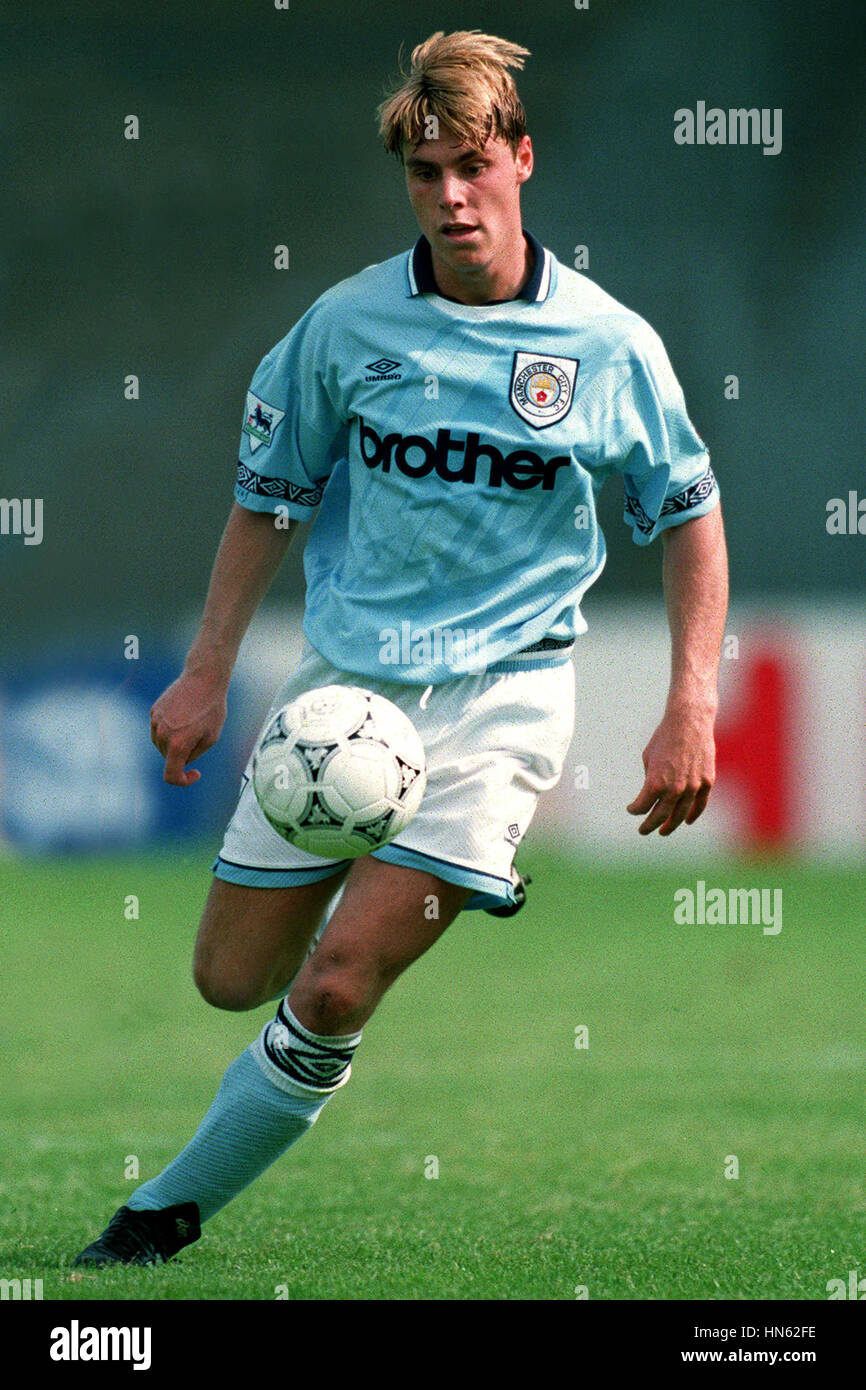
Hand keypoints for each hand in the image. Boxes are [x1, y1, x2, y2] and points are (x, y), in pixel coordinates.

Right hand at [150, 668, 227, 785]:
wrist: (203, 679)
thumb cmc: (212, 709)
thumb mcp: (211, 738)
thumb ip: (193, 755)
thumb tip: (181, 761)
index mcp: (178, 744)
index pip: (171, 775)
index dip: (183, 780)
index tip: (195, 773)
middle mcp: (162, 735)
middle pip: (169, 757)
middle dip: (183, 754)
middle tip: (200, 736)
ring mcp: (155, 722)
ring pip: (162, 744)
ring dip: (175, 742)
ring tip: (192, 723)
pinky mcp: (153, 712)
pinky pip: (160, 729)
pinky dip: (170, 729)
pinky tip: (184, 714)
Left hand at [626, 703, 715, 834]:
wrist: (689, 722)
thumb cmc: (664, 738)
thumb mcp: (648, 758)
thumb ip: (650, 779)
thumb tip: (651, 794)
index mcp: (655, 783)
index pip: (642, 807)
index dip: (634, 810)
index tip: (631, 809)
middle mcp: (674, 789)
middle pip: (660, 816)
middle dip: (649, 825)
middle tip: (643, 830)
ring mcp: (693, 787)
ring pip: (680, 814)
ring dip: (671, 824)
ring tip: (663, 831)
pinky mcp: (707, 782)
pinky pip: (700, 804)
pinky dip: (693, 814)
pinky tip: (686, 820)